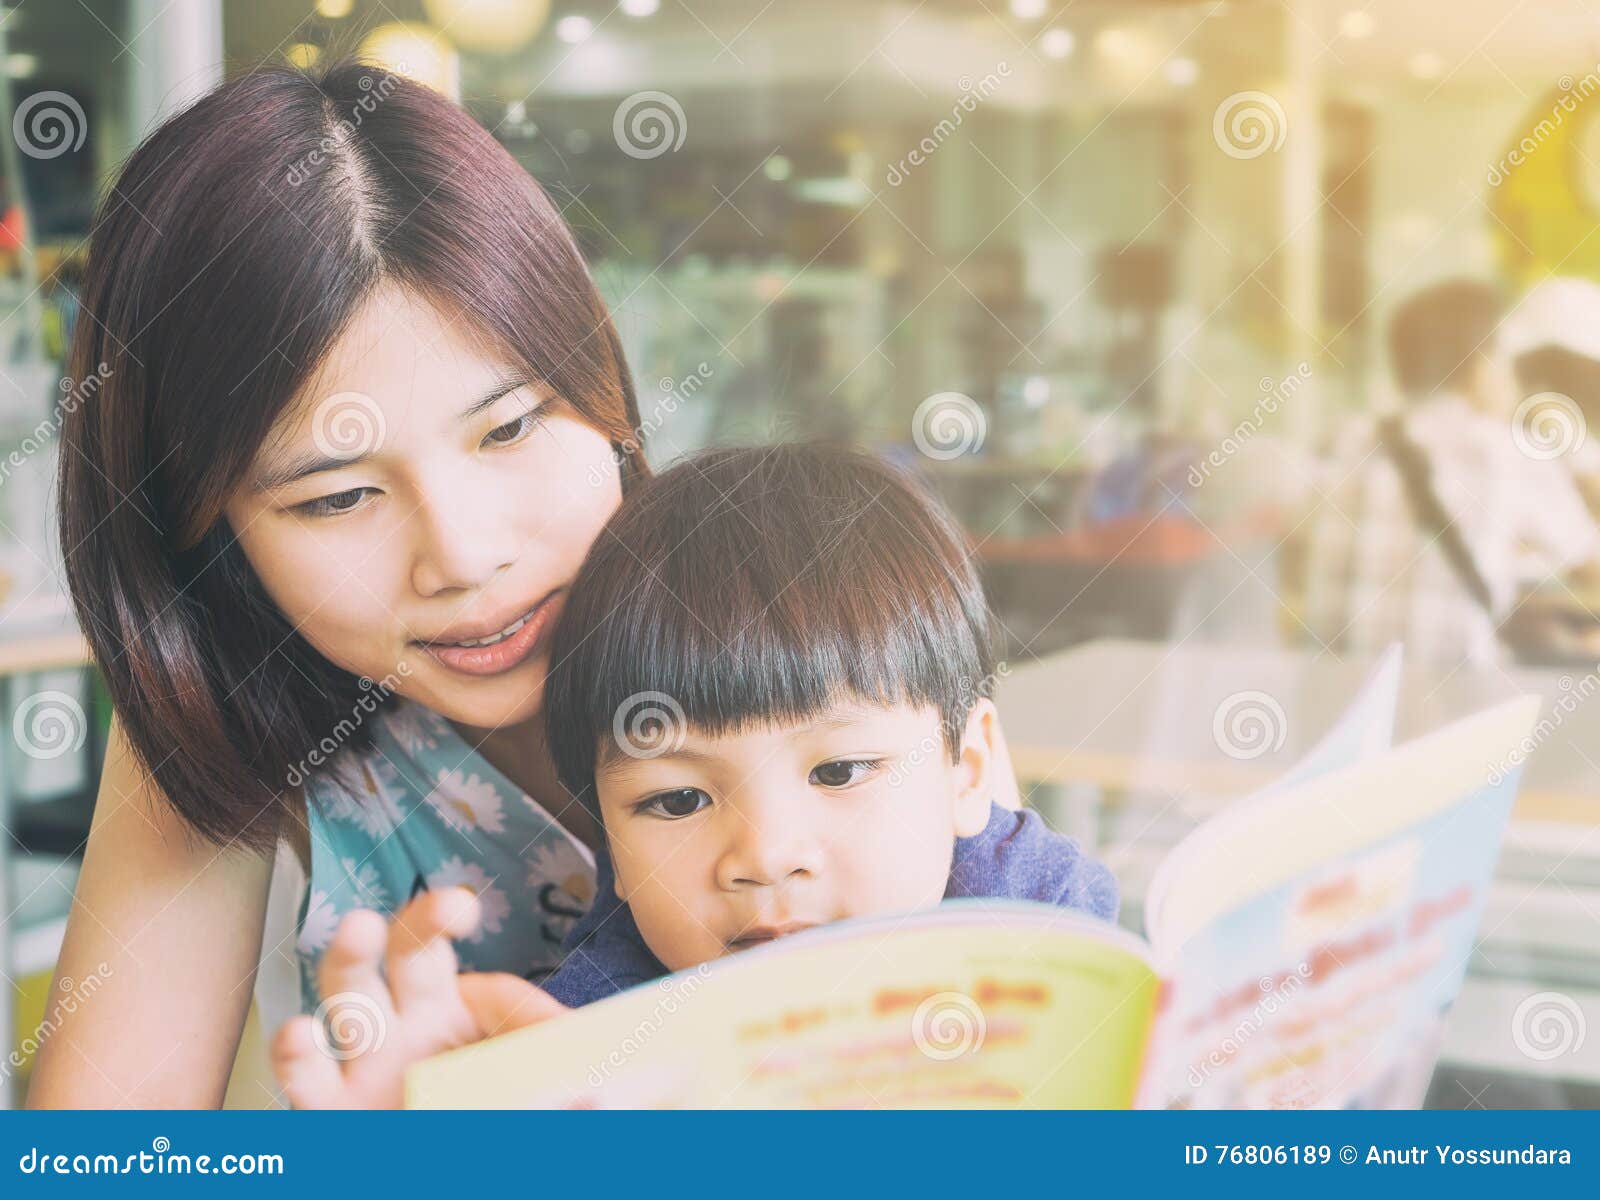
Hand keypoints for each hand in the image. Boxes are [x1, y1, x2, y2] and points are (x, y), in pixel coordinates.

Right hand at [270, 887, 565, 1107]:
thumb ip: (563, 1077)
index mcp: (466, 1013)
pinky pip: (306, 1079)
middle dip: (425, 923)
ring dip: (350, 957)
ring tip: (360, 928)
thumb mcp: (551, 1092)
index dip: (524, 1011)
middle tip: (452, 906)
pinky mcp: (333, 1110)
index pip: (492, 991)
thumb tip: (593, 1093)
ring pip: (350, 995)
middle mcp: (411, 1026)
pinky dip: (297, 1054)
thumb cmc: (508, 1121)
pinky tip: (301, 1033)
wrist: (473, 1179)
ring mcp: (368, 1064)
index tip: (557, 1036)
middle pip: (409, 954)